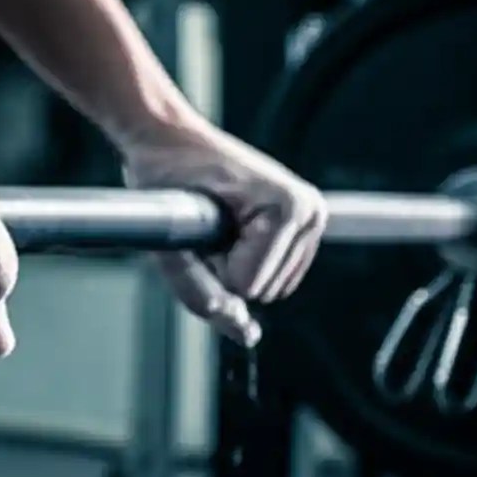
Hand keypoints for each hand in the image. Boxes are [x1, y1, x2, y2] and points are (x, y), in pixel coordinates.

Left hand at [121, 116, 326, 346]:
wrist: (167, 139)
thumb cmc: (166, 177)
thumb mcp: (171, 238)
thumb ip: (201, 292)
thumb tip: (245, 337)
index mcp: (289, 207)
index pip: (247, 286)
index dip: (210, 263)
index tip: (199, 221)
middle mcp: (309, 212)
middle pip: (262, 291)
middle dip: (224, 267)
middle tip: (205, 223)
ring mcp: (309, 220)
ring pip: (267, 290)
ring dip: (233, 265)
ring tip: (216, 222)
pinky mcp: (300, 228)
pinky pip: (270, 280)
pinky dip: (243, 262)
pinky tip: (231, 227)